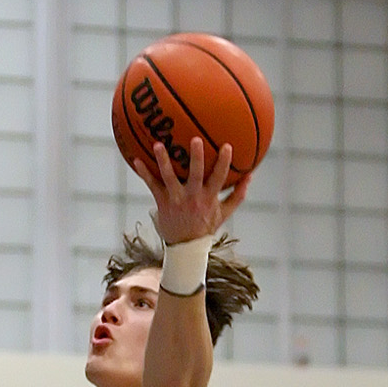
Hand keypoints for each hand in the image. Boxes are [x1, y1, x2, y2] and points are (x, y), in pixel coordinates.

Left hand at [132, 136, 251, 245]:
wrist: (185, 247)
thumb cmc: (206, 226)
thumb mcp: (224, 213)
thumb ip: (238, 194)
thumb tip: (251, 175)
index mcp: (209, 198)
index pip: (219, 178)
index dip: (223, 163)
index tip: (227, 146)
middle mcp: (192, 197)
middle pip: (195, 174)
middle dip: (196, 157)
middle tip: (195, 139)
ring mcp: (176, 199)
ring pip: (169, 177)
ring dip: (163, 160)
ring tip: (157, 145)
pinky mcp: (162, 202)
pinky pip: (152, 185)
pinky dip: (144, 173)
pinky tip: (136, 160)